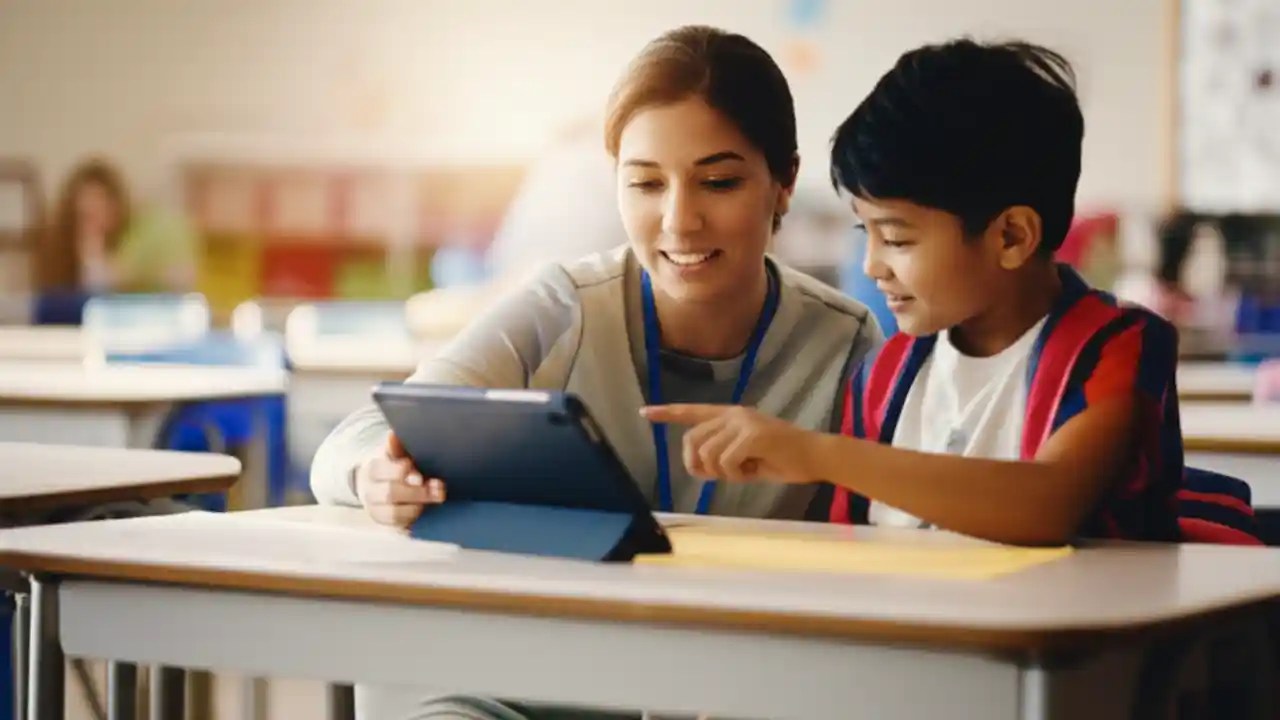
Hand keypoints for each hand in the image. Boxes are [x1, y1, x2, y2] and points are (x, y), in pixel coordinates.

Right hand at [355, 432, 445, 527]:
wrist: (376, 486)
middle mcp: (370, 492)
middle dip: (417, 492)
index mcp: (372, 469)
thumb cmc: (393, 466)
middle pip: (389, 493)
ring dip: (418, 507)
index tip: (420, 473)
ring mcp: (376, 511)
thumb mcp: (393, 453)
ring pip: (393, 514)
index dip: (401, 471)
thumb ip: (396, 446)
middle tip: (439, 488)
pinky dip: (415, 520)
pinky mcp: (386, 527)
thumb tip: (393, 434)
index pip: (382, 469)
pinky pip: (399, 528)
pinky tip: (428, 512)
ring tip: (436, 498)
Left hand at [640, 404, 819, 484]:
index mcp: (731, 415)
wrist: (815, 456)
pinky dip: (737, 475)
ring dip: (723, 473)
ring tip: (747, 471)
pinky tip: (755, 471)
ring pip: (708, 455)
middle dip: (699, 465)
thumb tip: (699, 465)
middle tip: (722, 476)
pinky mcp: (752, 435)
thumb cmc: (782, 460)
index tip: (644, 412)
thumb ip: (721, 454)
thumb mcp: (745, 456)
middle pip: (692, 440)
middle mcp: (734, 414)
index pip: (693, 412)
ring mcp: (743, 422)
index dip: (667, 413)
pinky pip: (726, 462)